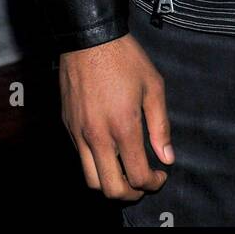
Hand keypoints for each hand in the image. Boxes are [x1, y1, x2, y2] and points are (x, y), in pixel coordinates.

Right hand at [60, 33, 174, 198]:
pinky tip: (109, 152)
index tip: (160, 175)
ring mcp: (80, 134)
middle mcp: (98, 137)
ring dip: (111, 185)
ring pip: (91, 181)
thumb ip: (160, 126)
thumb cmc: (124, 58)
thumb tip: (166, 157)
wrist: (89, 38)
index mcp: (124, 127)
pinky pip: (80, 159)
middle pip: (112, 189)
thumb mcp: (153, 86)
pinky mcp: (68, 126)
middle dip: (131, 194)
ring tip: (125, 174)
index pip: (138, 176)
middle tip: (143, 183)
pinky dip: (96, 166)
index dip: (153, 183)